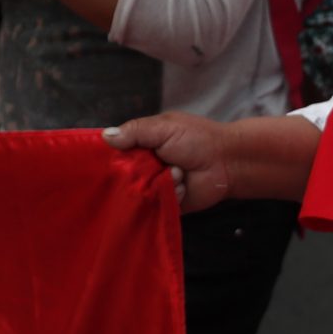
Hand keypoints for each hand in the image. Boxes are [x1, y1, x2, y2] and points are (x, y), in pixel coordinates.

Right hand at [103, 111, 236, 212]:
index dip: (110, 158)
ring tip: (176, 172)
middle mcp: (144, 167)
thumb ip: (135, 131)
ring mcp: (154, 187)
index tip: (106, 161)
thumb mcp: (164, 127)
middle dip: (135, 174)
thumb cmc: (197, 139)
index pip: (115, 154)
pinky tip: (182, 186)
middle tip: (150, 167)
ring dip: (157, 184)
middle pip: (123, 177)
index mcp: (142, 145)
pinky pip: (156, 206)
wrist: (227, 162)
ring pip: (139, 193)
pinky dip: (169, 196)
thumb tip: (105, 136)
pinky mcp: (166, 204)